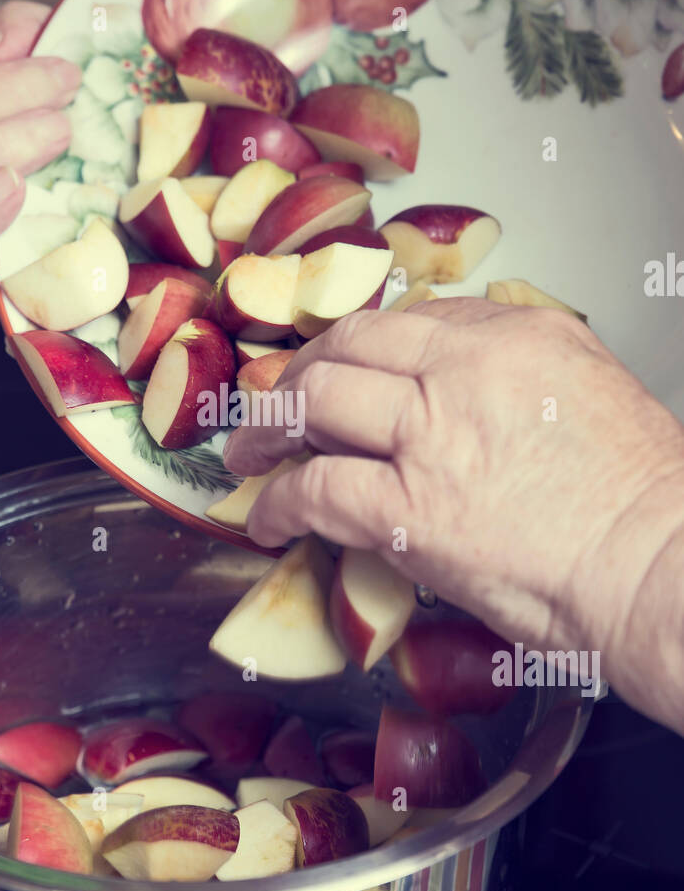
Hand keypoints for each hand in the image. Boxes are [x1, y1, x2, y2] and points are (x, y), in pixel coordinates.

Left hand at [224, 299, 683, 730]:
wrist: (659, 568)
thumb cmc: (644, 503)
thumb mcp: (597, 393)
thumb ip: (528, 371)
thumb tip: (476, 378)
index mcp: (517, 335)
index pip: (408, 322)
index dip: (356, 348)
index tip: (336, 369)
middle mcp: (466, 369)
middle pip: (348, 346)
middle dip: (298, 373)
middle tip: (275, 402)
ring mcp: (433, 436)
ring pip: (315, 403)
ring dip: (266, 430)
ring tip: (247, 454)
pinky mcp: (409, 509)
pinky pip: (314, 490)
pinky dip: (275, 503)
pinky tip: (265, 520)